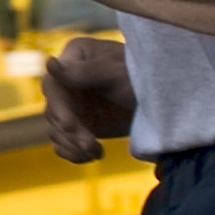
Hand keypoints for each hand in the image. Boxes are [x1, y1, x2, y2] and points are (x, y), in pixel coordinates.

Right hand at [42, 33, 132, 163]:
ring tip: (96, 151)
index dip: (58, 107)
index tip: (70, 125)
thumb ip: (85, 72)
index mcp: (73, 58)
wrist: (164, 98)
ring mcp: (71, 104)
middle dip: (71, 132)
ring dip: (73, 145)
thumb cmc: (144, 77)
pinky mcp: (79, 125)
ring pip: (57, 131)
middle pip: (53, 112)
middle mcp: (66, 80)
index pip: (53, 85)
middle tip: (92, 145)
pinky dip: (75, 154)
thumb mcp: (117, 73)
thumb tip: (49, 64)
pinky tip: (94, 155)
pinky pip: (65, 143)